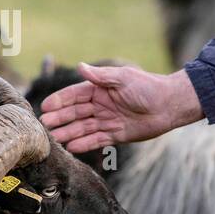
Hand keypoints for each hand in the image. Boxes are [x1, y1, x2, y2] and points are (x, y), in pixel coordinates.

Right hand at [40, 63, 203, 152]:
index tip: (45, 107)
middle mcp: (101, 105)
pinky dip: (85, 143)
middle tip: (45, 125)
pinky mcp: (116, 134)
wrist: (169, 105)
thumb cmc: (148, 87)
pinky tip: (71, 146)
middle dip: (60, 119)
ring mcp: (108, 120)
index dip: (60, 101)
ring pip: (83, 128)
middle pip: (76, 113)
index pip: (74, 95)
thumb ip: (101, 76)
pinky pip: (97, 139)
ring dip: (69, 132)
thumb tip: (80, 66)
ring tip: (54, 138)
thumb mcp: (123, 78)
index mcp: (100, 89)